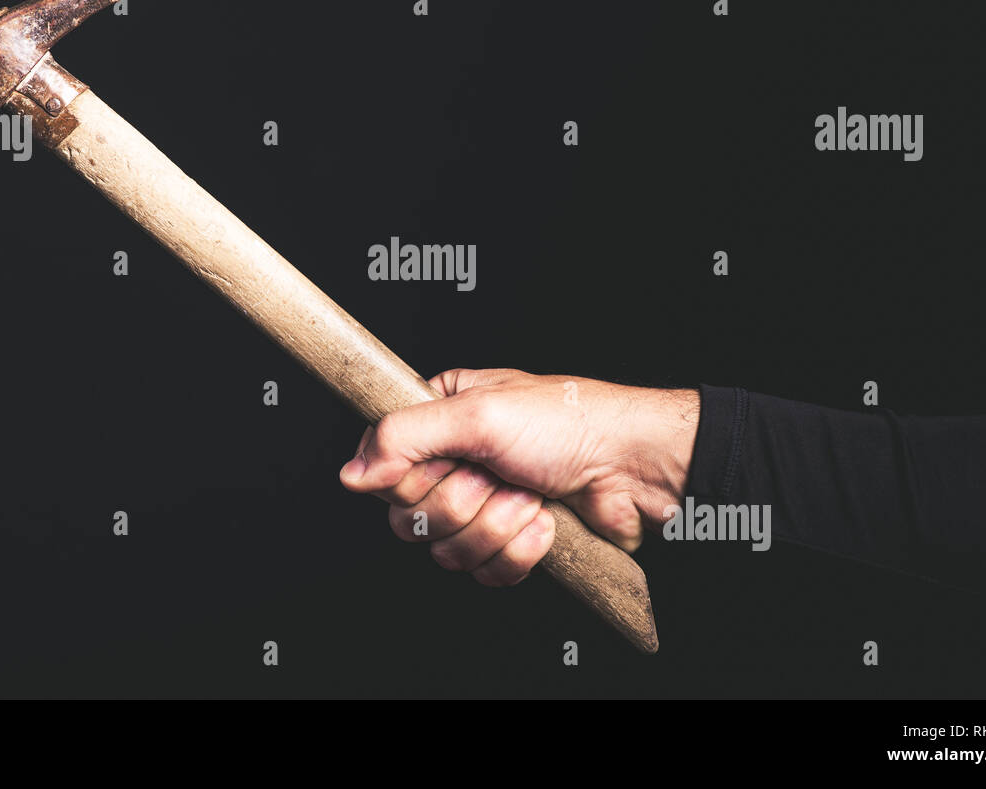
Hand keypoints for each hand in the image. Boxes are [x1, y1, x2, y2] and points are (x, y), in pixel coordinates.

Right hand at [339, 369, 699, 585]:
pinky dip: (518, 551)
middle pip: (410, 517)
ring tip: (530, 494)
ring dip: (497, 526)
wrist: (634, 466)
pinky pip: (484, 572)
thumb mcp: (477, 412)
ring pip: (447, 551)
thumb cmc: (567, 422)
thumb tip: (352, 474)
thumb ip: (404, 436)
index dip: (411, 479)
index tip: (445, 464)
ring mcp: (481, 504)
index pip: (382, 467)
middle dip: (463, 503)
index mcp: (439, 416)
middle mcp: (453, 460)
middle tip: (498, 474)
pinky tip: (544, 521)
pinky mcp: (508, 541)